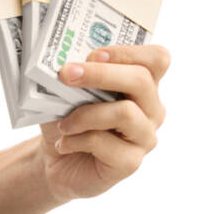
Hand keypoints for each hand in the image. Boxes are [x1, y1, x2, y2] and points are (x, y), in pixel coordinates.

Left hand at [37, 44, 169, 202]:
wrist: (56, 160)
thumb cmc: (67, 119)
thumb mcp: (66, 92)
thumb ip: (74, 75)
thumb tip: (64, 63)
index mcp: (141, 85)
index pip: (156, 58)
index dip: (127, 52)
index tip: (92, 55)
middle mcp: (151, 109)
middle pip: (142, 80)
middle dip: (100, 74)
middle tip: (65, 74)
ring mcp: (145, 136)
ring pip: (125, 113)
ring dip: (84, 114)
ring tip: (63, 124)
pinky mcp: (131, 161)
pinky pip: (103, 142)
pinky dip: (74, 139)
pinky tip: (63, 143)